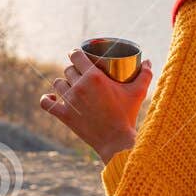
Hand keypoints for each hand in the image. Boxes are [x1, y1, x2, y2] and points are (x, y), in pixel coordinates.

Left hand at [39, 49, 152, 163]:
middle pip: (68, 70)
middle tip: (79, 73)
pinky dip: (47, 100)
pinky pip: (47, 104)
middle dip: (73, 69)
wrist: (116, 141)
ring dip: (63, 83)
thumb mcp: (138, 93)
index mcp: (94, 77)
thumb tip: (149, 62)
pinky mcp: (64, 115)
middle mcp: (79, 86)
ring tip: (69, 85)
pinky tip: (51, 98)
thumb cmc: (128, 115)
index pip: (76, 56)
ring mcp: (70, 101)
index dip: (75, 53)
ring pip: (58, 83)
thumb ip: (145, 75)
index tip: (77, 55)